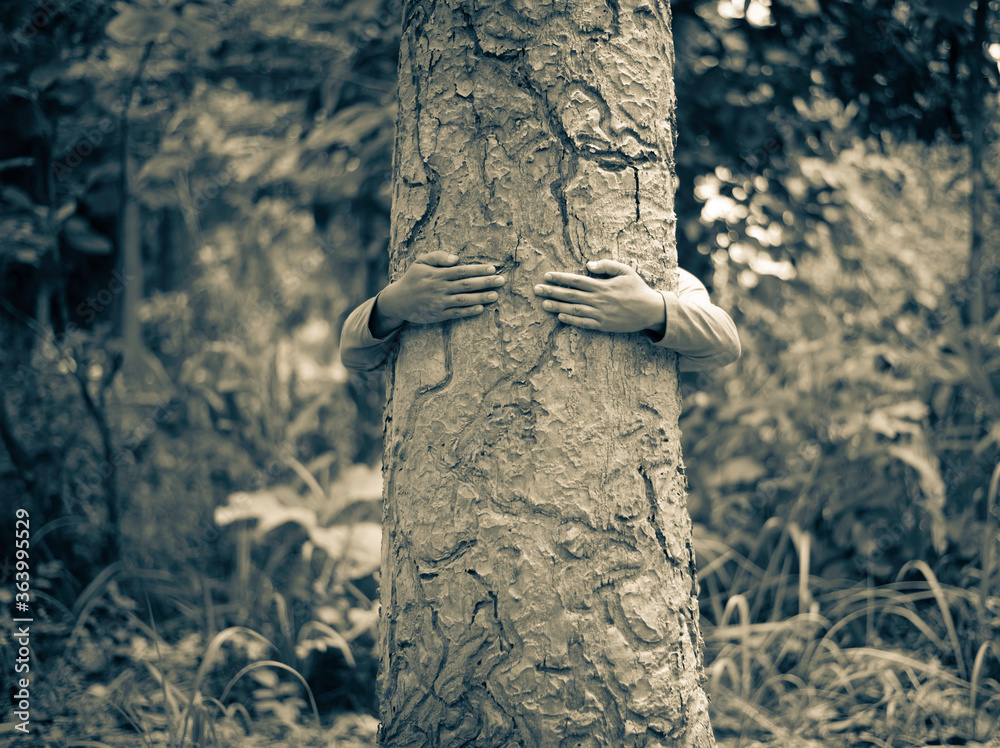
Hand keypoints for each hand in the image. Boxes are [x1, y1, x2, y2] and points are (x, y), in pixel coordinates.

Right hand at [371, 251, 505, 336]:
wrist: (398, 301)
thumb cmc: (413, 278)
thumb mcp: (420, 262)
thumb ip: (438, 257)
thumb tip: (456, 258)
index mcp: (437, 274)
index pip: (462, 271)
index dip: (478, 270)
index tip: (492, 269)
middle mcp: (440, 289)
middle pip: (467, 285)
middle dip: (485, 283)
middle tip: (502, 280)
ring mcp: (439, 303)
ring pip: (464, 300)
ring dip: (481, 298)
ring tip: (496, 295)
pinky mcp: (438, 315)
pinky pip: (456, 313)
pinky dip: (469, 311)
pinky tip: (481, 309)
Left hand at [532, 258, 664, 335]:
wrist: (651, 310)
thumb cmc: (637, 288)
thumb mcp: (626, 271)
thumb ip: (607, 265)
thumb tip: (588, 264)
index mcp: (602, 285)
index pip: (576, 280)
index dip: (560, 278)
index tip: (547, 276)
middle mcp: (599, 299)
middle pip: (570, 295)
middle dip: (552, 291)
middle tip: (536, 289)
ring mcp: (600, 313)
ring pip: (574, 309)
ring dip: (557, 306)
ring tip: (543, 304)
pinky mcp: (603, 325)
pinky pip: (584, 323)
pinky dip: (571, 320)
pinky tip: (560, 317)